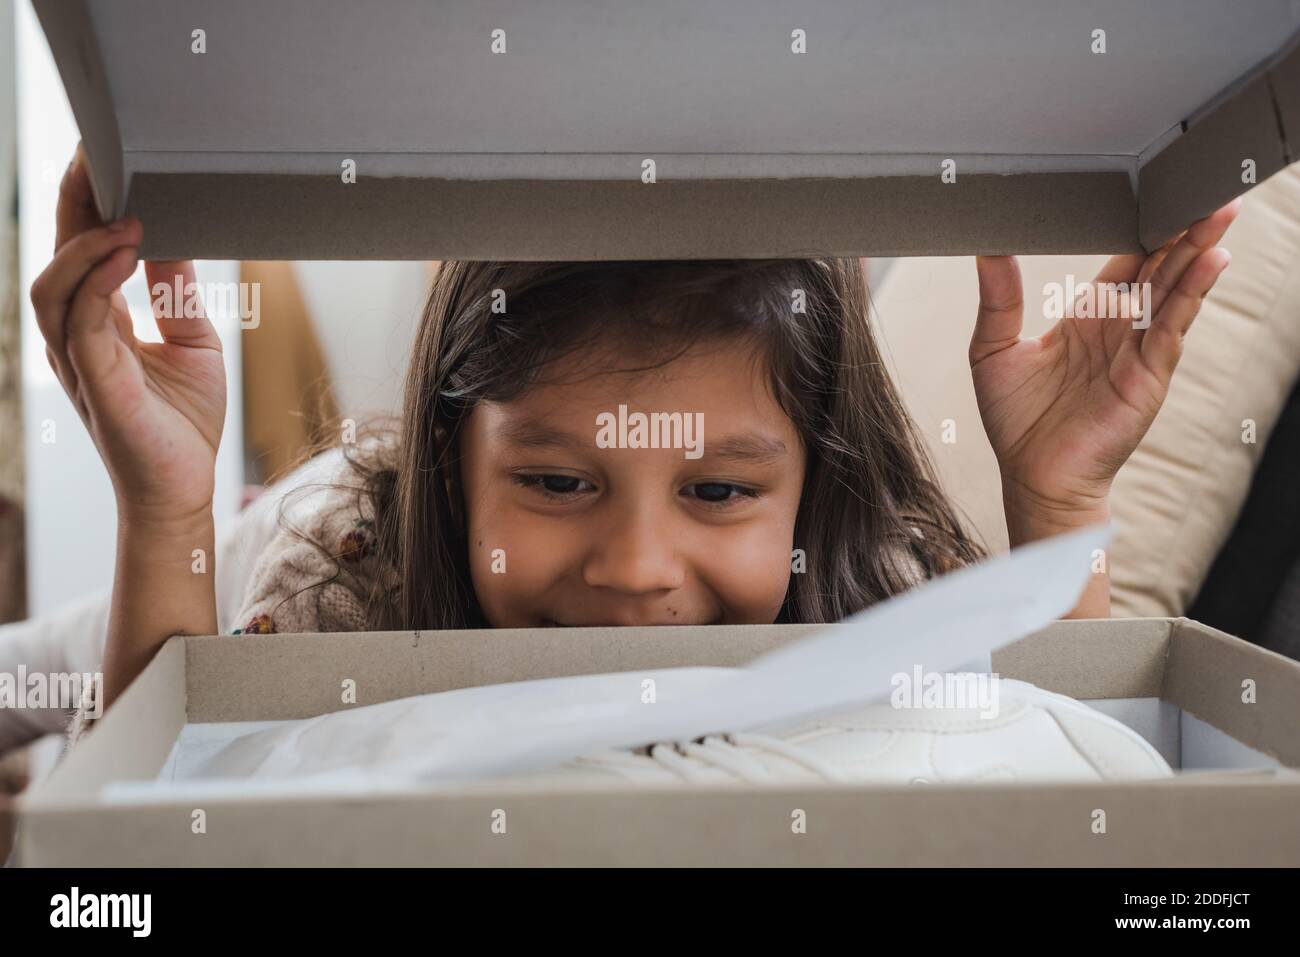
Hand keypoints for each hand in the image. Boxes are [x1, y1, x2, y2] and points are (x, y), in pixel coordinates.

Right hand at [29, 148, 225, 524]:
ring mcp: (79, 361)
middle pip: (56, 257)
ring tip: (126, 212)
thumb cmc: (183, 421)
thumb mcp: (191, 342)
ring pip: (55, 287)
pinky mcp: (96, 385)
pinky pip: (83, 325)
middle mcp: (76, 338)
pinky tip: (125, 255)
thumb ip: (175, 294)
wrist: (184, 487)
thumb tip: (174, 239)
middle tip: (98, 155)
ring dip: (86, 243)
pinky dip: (98, 285)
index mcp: (96, 325)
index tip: (102, 158)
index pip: (80, 252)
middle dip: (72, 205)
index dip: (85, 205)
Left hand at [969, 201, 1239, 523]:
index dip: (1140, 227)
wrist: (1033, 476)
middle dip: (1182, 227)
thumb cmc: (1015, 422)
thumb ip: (997, 300)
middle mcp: (1119, 327)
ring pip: (1173, 288)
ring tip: (1217, 211)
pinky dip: (1191, 294)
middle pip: (1158, 266)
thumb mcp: (992, 350)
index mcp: (1086, 316)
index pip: (1123, 261)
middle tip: (1203, 183)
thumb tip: (986, 250)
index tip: (1154, 188)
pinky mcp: (1148, 374)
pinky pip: (1172, 327)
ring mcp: (1138, 349)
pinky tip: (1209, 263)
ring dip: (1196, 249)